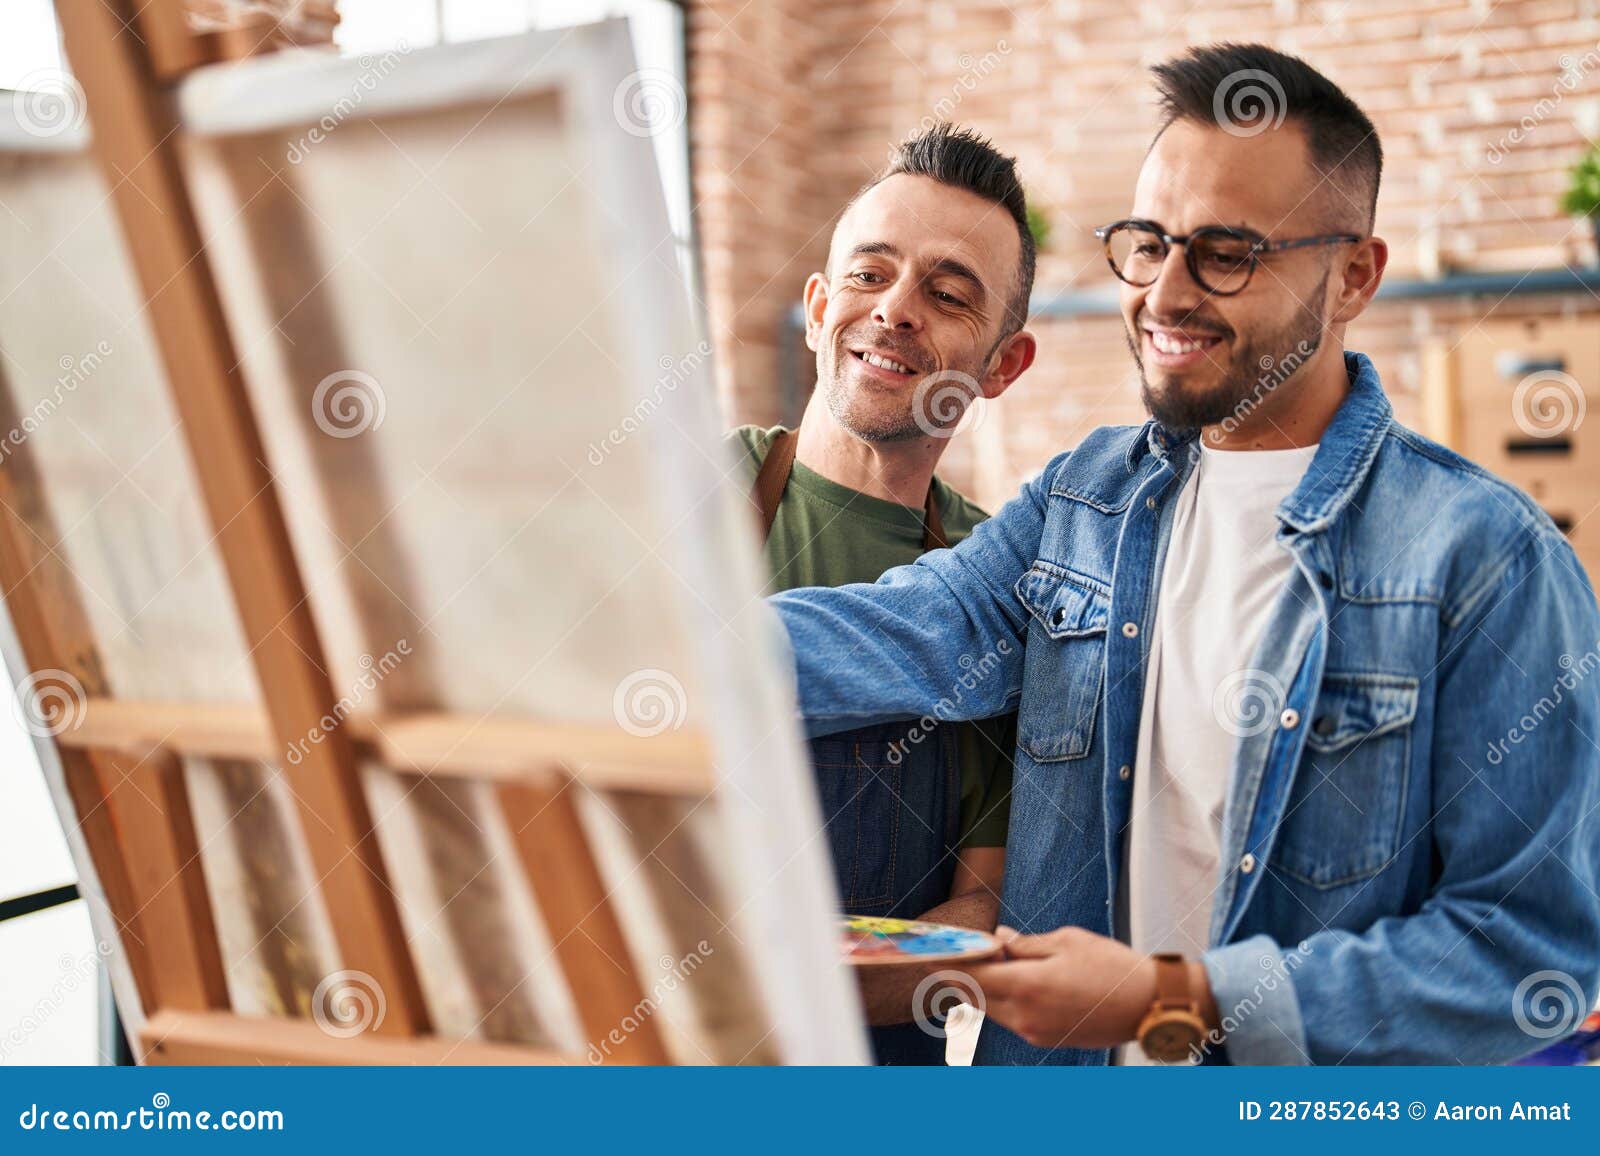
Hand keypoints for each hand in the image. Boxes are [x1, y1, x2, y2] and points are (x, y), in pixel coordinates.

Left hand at [966, 925, 1158, 1049]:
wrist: (1149, 1005)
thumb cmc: (1113, 967)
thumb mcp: (1066, 941)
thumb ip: (1025, 944)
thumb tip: (998, 939)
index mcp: (1028, 985)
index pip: (972, 974)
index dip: (949, 961)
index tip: (931, 950)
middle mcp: (1025, 1014)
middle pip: (975, 995)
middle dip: (959, 973)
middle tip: (947, 952)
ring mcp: (1034, 1031)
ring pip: (991, 1007)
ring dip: (981, 986)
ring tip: (981, 960)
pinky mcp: (1045, 1039)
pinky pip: (1010, 1017)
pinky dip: (1000, 998)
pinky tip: (1006, 979)